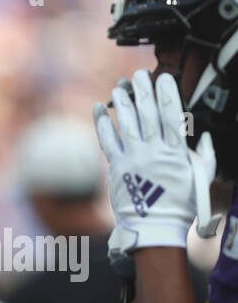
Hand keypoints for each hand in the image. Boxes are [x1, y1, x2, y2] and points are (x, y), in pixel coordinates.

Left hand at [93, 70, 217, 259]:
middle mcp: (153, 151)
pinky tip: (99, 109)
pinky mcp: (116, 168)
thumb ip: (204, 154)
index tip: (164, 77)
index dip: (167, 93)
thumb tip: (203, 135)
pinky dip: (102, 124)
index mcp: (176, 151)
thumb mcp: (201, 177)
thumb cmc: (180, 205)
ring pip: (126, 123)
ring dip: (122, 102)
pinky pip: (107, 141)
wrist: (154, 228)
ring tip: (120, 86)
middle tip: (140, 75)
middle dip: (143, 90)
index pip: (171, 114)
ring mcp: (132, 159)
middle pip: (147, 113)